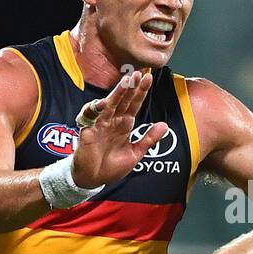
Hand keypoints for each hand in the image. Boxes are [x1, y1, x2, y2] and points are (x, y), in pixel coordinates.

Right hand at [71, 69, 167, 187]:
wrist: (93, 180)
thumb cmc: (111, 167)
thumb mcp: (135, 154)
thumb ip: (148, 139)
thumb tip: (164, 125)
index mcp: (124, 125)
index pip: (134, 104)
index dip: (141, 92)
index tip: (148, 78)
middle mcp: (113, 121)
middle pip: (123, 100)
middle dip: (131, 87)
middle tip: (140, 73)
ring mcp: (100, 124)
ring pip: (109, 105)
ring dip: (117, 93)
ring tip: (126, 82)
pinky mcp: (88, 131)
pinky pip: (90, 116)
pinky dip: (94, 109)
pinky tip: (103, 103)